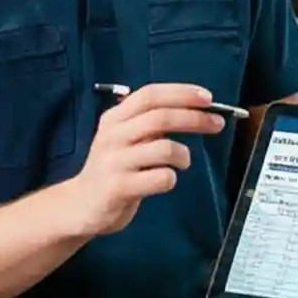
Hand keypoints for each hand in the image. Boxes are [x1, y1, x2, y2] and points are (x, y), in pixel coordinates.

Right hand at [63, 83, 225, 236]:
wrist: (80, 204)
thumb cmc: (113, 168)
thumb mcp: (123, 137)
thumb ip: (149, 123)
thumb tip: (193, 108)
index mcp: (115, 118)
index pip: (150, 95)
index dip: (181, 93)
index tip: (207, 97)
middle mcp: (113, 135)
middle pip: (160, 117)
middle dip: (194, 118)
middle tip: (216, 123)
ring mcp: (115, 161)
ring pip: (164, 148)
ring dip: (184, 154)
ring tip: (183, 162)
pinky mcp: (120, 187)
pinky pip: (160, 178)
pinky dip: (171, 178)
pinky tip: (166, 180)